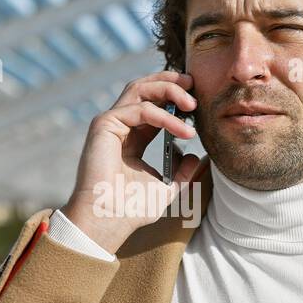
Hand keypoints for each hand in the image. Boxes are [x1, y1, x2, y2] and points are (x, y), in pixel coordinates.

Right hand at [58, 71, 202, 254]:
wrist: (108, 220)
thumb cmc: (130, 210)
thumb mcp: (166, 189)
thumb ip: (182, 173)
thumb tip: (197, 158)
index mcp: (131, 138)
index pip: (153, 105)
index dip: (175, 98)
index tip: (197, 102)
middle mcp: (119, 127)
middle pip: (144, 88)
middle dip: (171, 82)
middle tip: (194, 85)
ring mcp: (110, 123)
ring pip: (140, 89)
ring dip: (169, 90)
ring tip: (192, 104)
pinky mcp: (104, 125)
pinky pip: (140, 110)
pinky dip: (165, 117)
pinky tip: (184, 130)